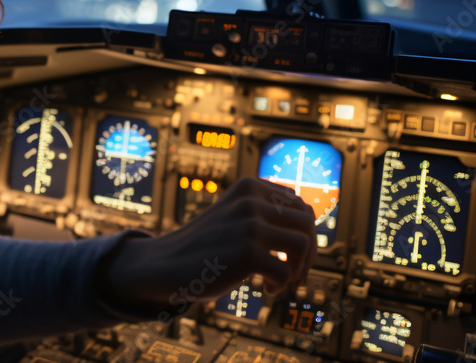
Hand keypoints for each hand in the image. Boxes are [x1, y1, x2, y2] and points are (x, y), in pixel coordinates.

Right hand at [96, 177, 316, 312]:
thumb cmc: (205, 244)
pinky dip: (281, 285)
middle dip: (308, 251)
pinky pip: (287, 272)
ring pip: (303, 245)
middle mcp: (251, 200)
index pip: (299, 203)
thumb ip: (263, 211)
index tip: (293, 253)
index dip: (303, 230)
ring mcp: (249, 225)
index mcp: (249, 186)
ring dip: (299, 268)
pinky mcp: (248, 253)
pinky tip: (266, 289)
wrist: (165, 263)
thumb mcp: (233, 214)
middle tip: (294, 271)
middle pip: (307, 222)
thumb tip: (310, 222)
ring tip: (281, 280)